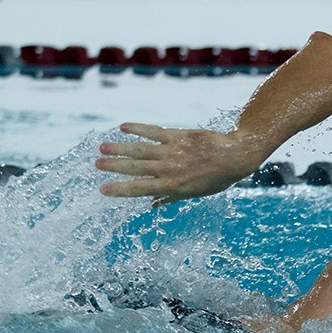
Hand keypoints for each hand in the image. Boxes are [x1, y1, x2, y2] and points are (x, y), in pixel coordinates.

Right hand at [97, 123, 262, 206]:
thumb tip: (151, 205)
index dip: (120, 189)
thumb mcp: (196, 194)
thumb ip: (172, 197)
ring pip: (141, 149)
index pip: (140, 189)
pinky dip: (138, 129)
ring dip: (120, 148)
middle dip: (114, 166)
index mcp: (173, 186)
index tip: (103, 189)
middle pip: (136, 168)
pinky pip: (154, 131)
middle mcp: (170, 169)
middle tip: (96, 164)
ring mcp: (173, 151)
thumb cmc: (217, 178)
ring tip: (102, 147)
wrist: (235, 156)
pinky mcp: (178, 136)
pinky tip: (123, 127)